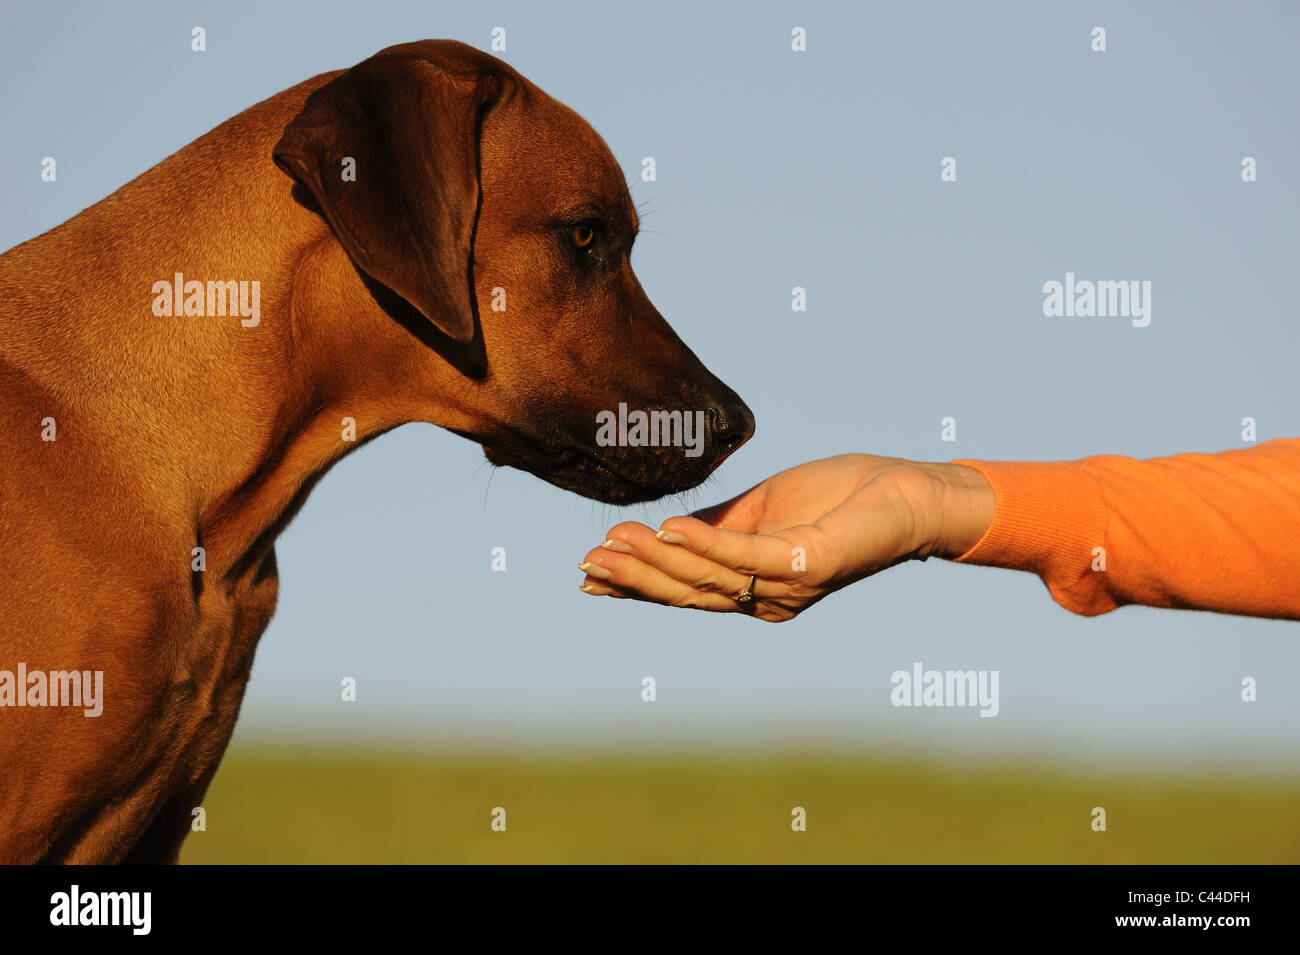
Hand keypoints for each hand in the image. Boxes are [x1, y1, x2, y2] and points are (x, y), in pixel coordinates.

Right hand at [577, 454, 993, 621]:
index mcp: (752, 587)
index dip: (636, 584)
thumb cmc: (840, 498)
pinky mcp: (808, 563)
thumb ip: (717, 522)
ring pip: (709, 577)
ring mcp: (787, 587)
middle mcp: (766, 599)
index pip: (684, 590)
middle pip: (688, 592)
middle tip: (588, 561)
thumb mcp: (762, 509)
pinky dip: (706, 543)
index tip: (588, 577)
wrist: (908, 493)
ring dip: (658, 560)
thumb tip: (663, 530)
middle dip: (635, 578)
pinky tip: (671, 529)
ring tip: (615, 540)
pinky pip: (746, 556)